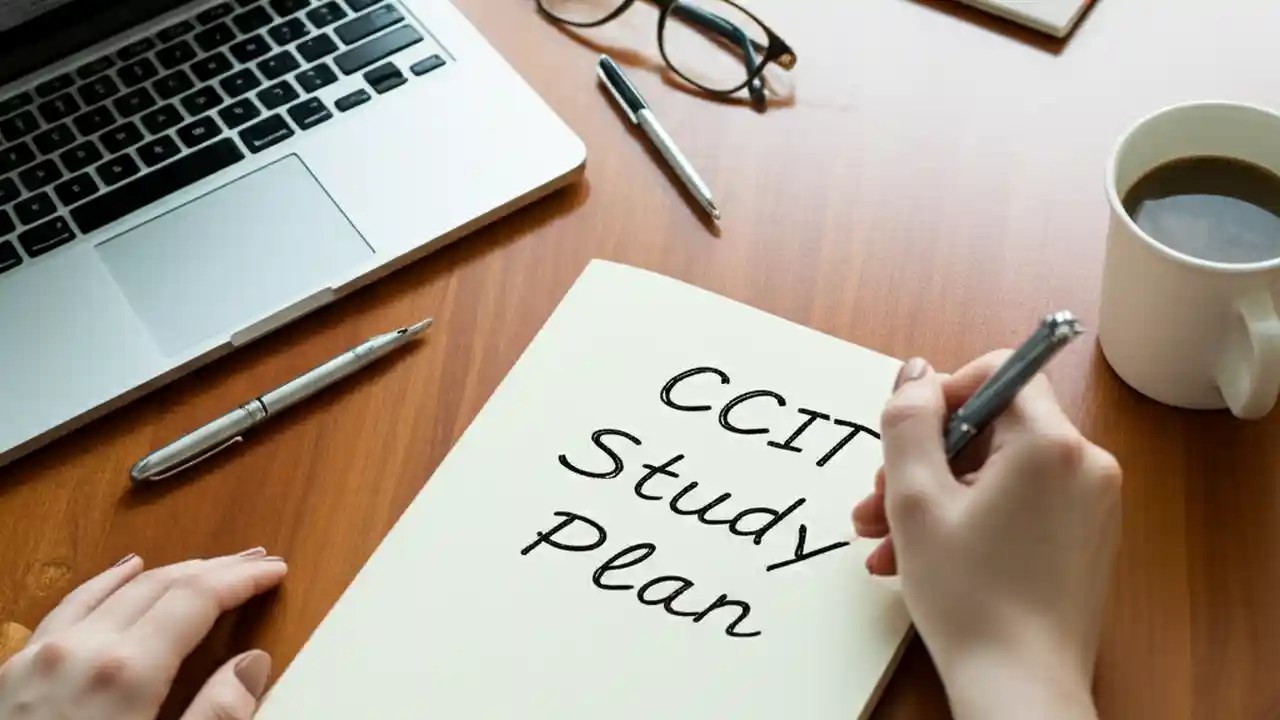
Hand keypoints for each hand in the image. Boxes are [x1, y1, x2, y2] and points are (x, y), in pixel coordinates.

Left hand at [0, 549, 286, 719]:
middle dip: (213, 569)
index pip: (197, 599)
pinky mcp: (12, 672)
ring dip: (167, 571)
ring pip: (115, 588)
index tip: (274, 569)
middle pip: (160, 584)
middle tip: (254, 561)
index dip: (241, 579)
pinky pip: (70, 605)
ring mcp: (40, 656)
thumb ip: (215, 717)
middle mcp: (83, 649)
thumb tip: (252, 663)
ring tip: (205, 565)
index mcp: (126, 672)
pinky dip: (107, 582)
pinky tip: (122, 572)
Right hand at [852, 352, 1120, 719]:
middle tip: (878, 499)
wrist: (1020, 688)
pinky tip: (922, 555)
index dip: (943, 394)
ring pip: (998, 471)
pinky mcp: (1085, 538)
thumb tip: (915, 372)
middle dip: (925, 459)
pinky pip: (1019, 503)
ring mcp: (1091, 504)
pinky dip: (970, 518)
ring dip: (936, 496)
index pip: (999, 372)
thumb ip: (908, 421)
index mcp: (1051, 443)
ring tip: (886, 539)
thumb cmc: (970, 598)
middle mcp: (1085, 464)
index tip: (907, 435)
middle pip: (992, 428)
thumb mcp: (915, 498)